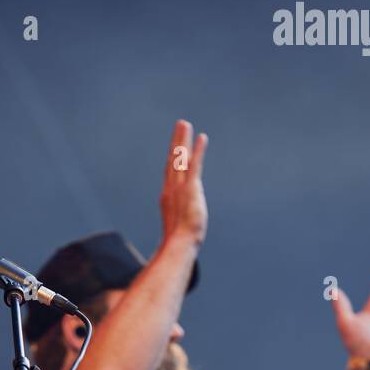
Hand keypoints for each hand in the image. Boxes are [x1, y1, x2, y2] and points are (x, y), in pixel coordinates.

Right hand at [160, 118, 207, 245]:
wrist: (177, 246)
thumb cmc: (177, 244)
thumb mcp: (176, 231)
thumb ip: (176, 226)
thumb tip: (176, 237)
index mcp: (167, 198)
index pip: (170, 173)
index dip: (172, 158)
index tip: (175, 146)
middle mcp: (171, 189)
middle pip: (172, 160)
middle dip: (176, 141)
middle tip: (179, 125)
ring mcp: (179, 188)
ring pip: (180, 158)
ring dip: (183, 139)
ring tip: (185, 124)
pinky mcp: (190, 189)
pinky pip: (194, 165)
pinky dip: (198, 150)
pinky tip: (201, 137)